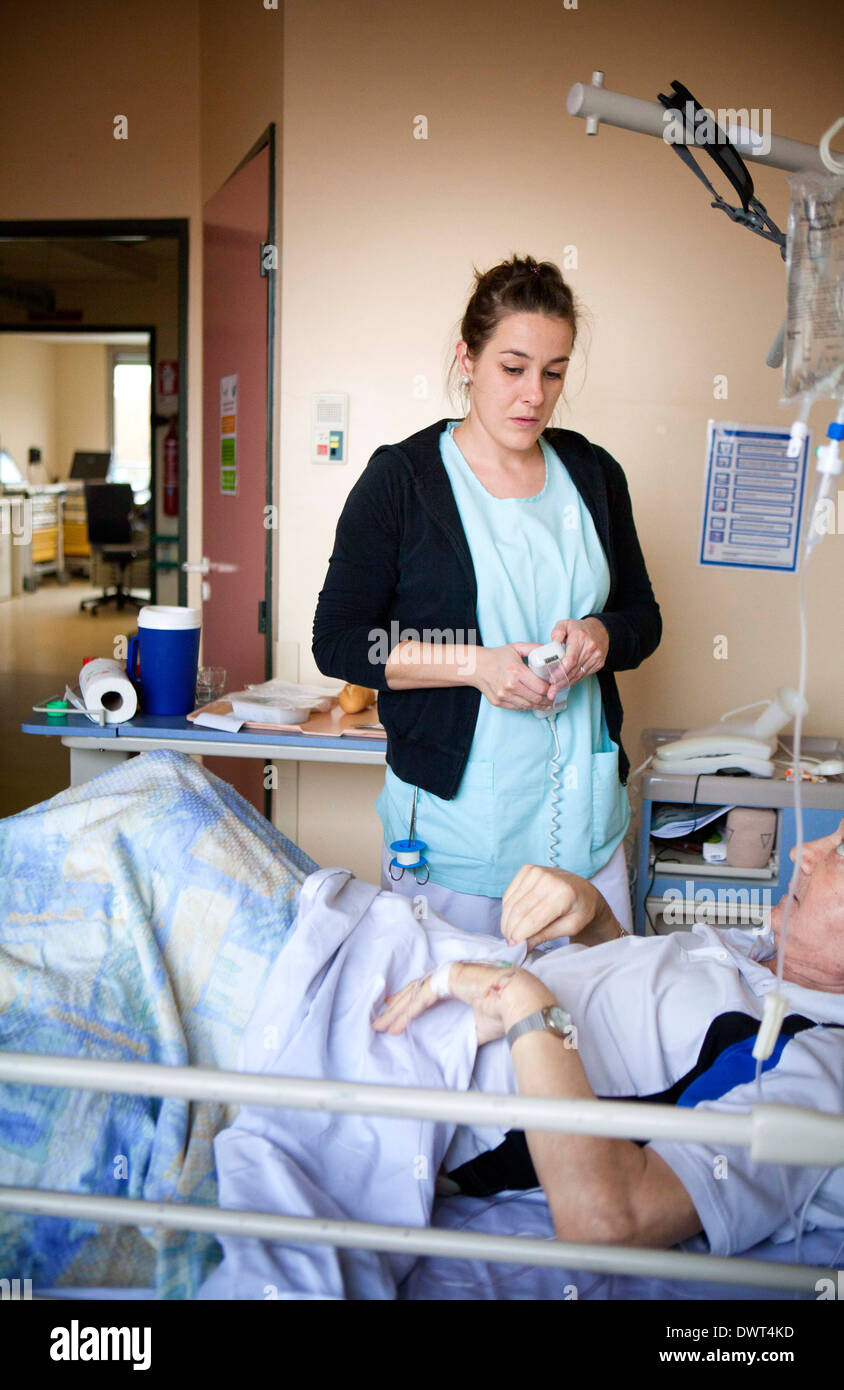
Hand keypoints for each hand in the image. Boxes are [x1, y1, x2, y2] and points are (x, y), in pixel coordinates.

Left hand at [371, 961, 548, 1044]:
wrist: (519, 1001)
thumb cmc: (506, 1012)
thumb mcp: (479, 1023)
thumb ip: (464, 1027)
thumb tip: (457, 1041)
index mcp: (460, 979)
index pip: (427, 989)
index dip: (409, 1001)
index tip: (396, 1013)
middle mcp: (452, 972)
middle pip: (416, 990)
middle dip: (396, 1007)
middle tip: (380, 1021)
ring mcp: (449, 971)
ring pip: (415, 992)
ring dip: (397, 1011)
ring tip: (382, 1026)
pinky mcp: (448, 977)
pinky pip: (422, 996)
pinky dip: (408, 1011)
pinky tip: (397, 1023)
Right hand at [473, 643, 556, 711]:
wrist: (476, 666)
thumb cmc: (497, 657)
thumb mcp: (516, 647)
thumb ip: (533, 648)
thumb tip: (548, 651)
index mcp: (516, 672)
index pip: (541, 687)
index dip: (551, 690)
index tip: (555, 688)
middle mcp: (509, 686)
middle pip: (536, 699)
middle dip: (548, 700)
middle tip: (554, 698)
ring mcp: (503, 696)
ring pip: (528, 706)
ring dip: (540, 706)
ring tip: (547, 703)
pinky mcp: (499, 702)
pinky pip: (518, 708)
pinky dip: (528, 706)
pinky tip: (534, 703)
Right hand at [501, 864, 613, 948]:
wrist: (584, 890)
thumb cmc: (580, 911)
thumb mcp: (570, 927)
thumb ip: (546, 935)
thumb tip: (522, 945)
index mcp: (563, 894)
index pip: (532, 920)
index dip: (520, 936)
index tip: (515, 949)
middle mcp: (548, 879)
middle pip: (519, 911)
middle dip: (511, 931)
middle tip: (511, 944)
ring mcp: (536, 871)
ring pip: (510, 903)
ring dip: (507, 921)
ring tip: (511, 934)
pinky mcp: (527, 869)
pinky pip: (509, 894)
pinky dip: (507, 909)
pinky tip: (513, 919)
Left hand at [549, 618, 608, 688]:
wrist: (600, 630)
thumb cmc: (579, 628)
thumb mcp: (565, 624)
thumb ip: (556, 633)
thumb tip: (552, 645)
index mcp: (580, 637)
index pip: (571, 659)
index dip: (561, 671)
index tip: (552, 678)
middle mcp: (590, 648)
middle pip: (574, 669)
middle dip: (560, 681)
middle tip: (550, 690)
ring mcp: (596, 657)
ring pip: (579, 674)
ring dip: (567, 684)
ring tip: (555, 691)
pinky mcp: (599, 663)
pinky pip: (584, 675)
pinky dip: (574, 680)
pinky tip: (565, 684)